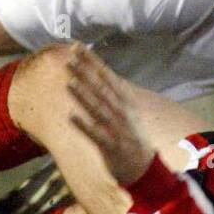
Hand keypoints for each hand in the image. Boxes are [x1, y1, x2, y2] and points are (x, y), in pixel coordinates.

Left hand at [66, 45, 155, 186]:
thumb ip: (113, 93)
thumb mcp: (126, 110)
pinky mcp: (110, 146)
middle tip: (70, 58)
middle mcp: (120, 111)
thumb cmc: (131, 136)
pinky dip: (84, 125)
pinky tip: (71, 117)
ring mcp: (116, 128)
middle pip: (101, 88)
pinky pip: (95, 134)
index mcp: (124, 100)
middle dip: (86, 73)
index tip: (77, 47)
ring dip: (84, 95)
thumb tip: (100, 74)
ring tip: (69, 82)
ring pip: (97, 108)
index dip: (92, 61)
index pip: (106, 75)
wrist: (144, 167)